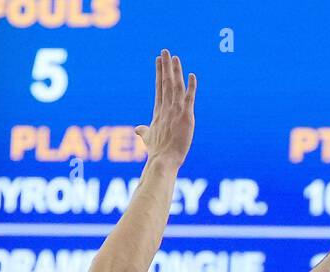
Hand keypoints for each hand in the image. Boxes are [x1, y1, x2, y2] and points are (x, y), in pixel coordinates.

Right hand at [134, 49, 196, 167]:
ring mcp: (175, 112)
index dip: (159, 73)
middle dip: (165, 66)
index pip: (159, 88)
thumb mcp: (148, 139)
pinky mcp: (186, 117)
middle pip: (166, 83)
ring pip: (176, 87)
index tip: (159, 60)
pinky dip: (191, 87)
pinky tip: (192, 75)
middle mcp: (166, 109)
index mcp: (158, 112)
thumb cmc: (156, 153)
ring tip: (174, 57)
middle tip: (165, 51)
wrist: (162, 161)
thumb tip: (137, 129)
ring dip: (175, 71)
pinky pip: (189, 98)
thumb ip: (143, 131)